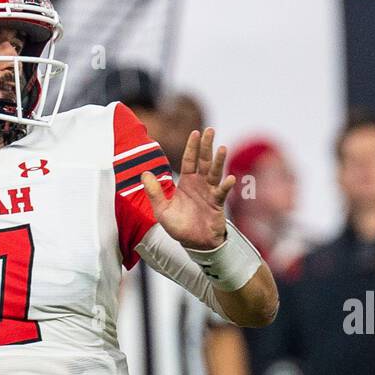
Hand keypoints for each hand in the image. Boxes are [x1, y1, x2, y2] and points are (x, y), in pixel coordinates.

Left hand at [142, 127, 234, 250]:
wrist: (194, 244)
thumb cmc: (179, 226)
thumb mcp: (162, 210)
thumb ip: (154, 192)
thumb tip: (144, 173)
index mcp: (186, 182)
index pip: (189, 160)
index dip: (192, 147)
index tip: (195, 132)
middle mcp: (200, 184)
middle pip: (204, 161)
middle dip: (206, 146)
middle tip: (210, 130)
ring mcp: (210, 192)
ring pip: (215, 172)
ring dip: (219, 161)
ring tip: (222, 148)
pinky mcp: (217, 203)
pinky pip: (222, 193)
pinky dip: (226, 186)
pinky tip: (230, 178)